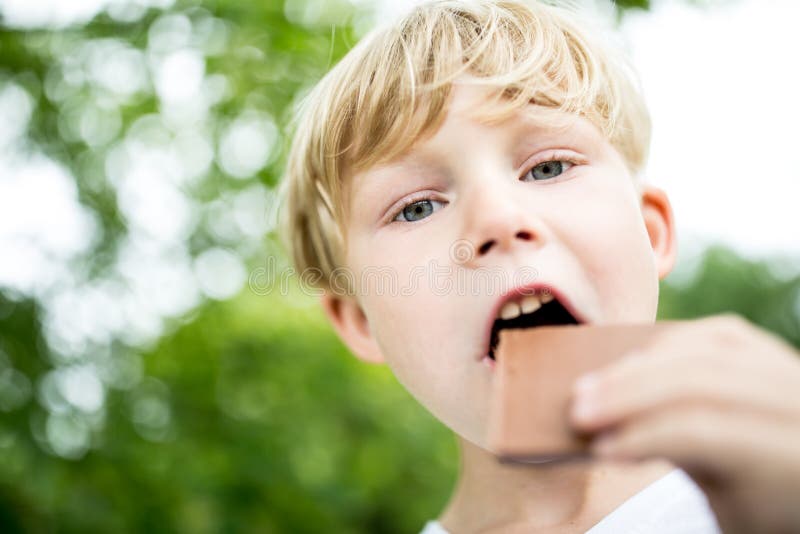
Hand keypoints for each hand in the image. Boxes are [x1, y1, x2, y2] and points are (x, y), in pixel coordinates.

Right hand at [569, 314, 799, 533]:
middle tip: (578, 409)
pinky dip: (668, 344)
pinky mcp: (776, 353)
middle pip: (700, 379)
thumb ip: (681, 459)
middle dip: (628, 392)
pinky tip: (633, 362)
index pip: (703, 430)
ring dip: (639, 364)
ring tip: (593, 385)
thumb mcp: (728, 507)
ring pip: (704, 348)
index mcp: (792, 457)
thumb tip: (611, 429)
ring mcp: (793, 372)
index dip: (643, 435)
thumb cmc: (766, 508)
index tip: (599, 448)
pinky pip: (718, 334)